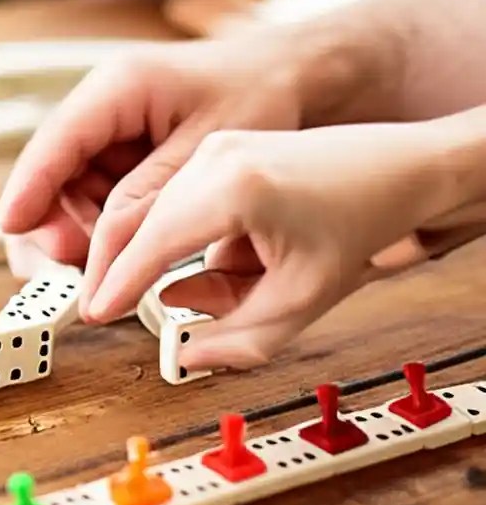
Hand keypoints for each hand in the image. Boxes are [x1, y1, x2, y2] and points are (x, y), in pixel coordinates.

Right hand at [0, 24, 371, 293]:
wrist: (304, 75)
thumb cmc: (264, 96)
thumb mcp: (206, 153)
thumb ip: (148, 200)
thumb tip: (104, 251)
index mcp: (119, 87)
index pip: (56, 141)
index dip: (29, 187)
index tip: (11, 228)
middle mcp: (105, 104)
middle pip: (54, 171)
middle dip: (57, 222)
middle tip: (74, 268)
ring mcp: (115, 127)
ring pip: (72, 189)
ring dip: (82, 232)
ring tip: (105, 269)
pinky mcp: (128, 149)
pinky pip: (99, 193)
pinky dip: (105, 227)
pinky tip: (120, 254)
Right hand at [82, 118, 477, 369]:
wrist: (405, 167)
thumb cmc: (365, 219)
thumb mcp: (302, 297)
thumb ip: (239, 339)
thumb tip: (189, 357)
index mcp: (231, 187)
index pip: (149, 242)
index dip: (118, 284)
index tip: (99, 311)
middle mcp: (214, 156)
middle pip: (144, 225)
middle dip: (139, 273)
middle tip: (134, 311)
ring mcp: (215, 148)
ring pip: (163, 216)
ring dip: (179, 260)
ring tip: (237, 286)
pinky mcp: (220, 149)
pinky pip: (185, 203)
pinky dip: (198, 240)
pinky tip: (242, 262)